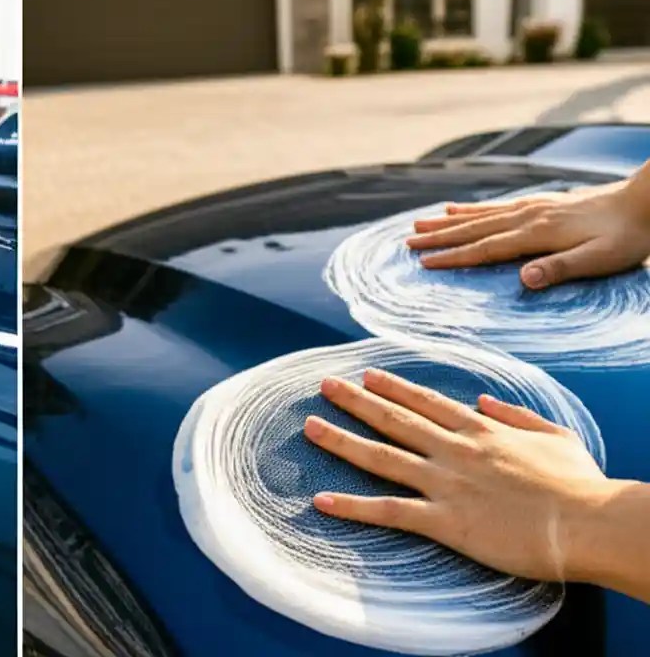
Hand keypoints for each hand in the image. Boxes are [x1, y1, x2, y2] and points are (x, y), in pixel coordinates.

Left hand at [303, 369, 610, 581]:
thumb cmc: (580, 485)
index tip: (368, 375)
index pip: (427, 402)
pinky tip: (320, 501)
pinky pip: (388, 511)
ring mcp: (445, 483)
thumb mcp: (555, 435)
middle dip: (355, 400)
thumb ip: (517, 414)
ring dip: (341, 440)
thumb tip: (484, 400)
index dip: (394, 387)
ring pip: (381, 457)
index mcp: (481, 430)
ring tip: (309, 427)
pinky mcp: (444, 520)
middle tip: (324, 385)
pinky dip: (351, 506)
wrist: (589, 523)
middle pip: (394, 419)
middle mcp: (455, 450)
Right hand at [405, 181, 649, 288]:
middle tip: (407, 243)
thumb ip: (562, 268)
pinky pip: (495, 207)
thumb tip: (524, 278)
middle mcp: (528, 216)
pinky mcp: (540, 202)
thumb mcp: (601, 258)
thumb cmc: (628, 236)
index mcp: (537, 232)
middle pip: (474, 228)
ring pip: (480, 215)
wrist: (646, 201)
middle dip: (439, 237)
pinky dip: (471, 209)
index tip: (426, 264)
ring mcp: (532, 206)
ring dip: (448, 222)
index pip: (486, 247)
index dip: (454, 257)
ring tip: (420, 224)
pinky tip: (457, 209)